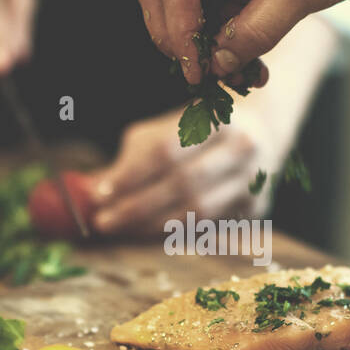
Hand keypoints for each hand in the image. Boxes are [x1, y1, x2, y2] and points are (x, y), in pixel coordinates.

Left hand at [88, 110, 272, 235]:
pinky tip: (148, 232)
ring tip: (121, 228)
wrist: (261, 129)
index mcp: (217, 117)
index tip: (99, 194)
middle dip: (136, 207)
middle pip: (182, 184)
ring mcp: (253, 180)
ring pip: (197, 212)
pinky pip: (207, 227)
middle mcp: (242, 147)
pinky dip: (173, 232)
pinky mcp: (256, 207)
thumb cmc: (200, 128)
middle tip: (103, 222)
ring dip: (152, 225)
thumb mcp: (168, 127)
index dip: (129, 175)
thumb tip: (88, 189)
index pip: (166, 149)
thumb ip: (132, 156)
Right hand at [134, 0, 349, 83]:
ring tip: (243, 76)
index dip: (179, 35)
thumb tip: (219, 66)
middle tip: (204, 77)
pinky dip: (222, 38)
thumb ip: (257, 31)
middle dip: (177, 38)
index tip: (198, 75)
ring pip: (179, 2)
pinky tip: (252, 64)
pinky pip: (209, 8)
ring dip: (203, 43)